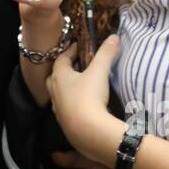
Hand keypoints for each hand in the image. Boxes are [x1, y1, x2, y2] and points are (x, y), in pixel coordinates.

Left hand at [46, 36, 120, 164]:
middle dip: (66, 69)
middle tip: (79, 66)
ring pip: (59, 93)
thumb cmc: (89, 96)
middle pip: (55, 76)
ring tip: (82, 84)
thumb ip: (106, 53)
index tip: (80, 46)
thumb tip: (114, 37)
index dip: (70, 51)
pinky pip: (65, 108)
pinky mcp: (64, 122)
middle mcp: (54, 91)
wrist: (87, 131)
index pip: (61, 59)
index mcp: (59, 76)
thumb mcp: (99, 71)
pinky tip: (83, 104)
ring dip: (68, 87)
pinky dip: (72, 102)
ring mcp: (58, 108)